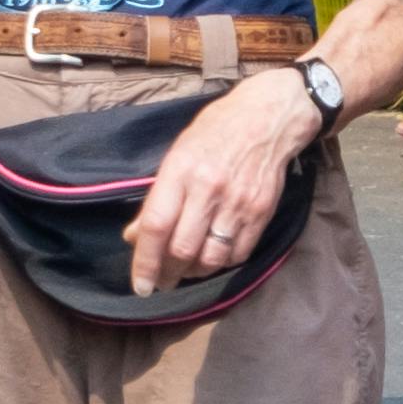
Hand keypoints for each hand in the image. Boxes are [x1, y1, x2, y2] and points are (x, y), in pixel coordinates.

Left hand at [132, 76, 324, 292]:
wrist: (268, 117)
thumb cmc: (215, 131)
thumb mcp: (177, 155)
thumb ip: (157, 197)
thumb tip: (134, 236)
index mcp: (181, 170)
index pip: (156, 225)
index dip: (145, 261)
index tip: (141, 286)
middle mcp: (209, 189)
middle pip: (182, 249)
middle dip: (168, 274)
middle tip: (162, 282)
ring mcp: (238, 202)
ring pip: (211, 258)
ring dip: (194, 272)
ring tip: (186, 270)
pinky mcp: (261, 212)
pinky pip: (238, 253)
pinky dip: (222, 263)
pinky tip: (213, 256)